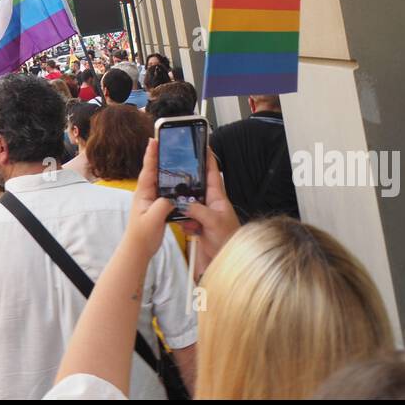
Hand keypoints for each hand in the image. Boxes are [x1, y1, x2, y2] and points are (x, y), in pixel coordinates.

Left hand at [127, 139, 175, 258]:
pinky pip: (164, 188)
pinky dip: (170, 180)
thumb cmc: (142, 235)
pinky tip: (178, 178)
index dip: (151, 154)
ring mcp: (151, 198)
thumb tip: (172, 197)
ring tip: (173, 154)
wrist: (138, 249)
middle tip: (165, 141)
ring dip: (165, 166)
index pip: (148, 170)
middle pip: (154, 170)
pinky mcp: (157, 205)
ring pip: (159, 178)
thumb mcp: (153, 220)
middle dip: (158, 155)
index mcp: (143, 193)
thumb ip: (162, 206)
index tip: (154, 140)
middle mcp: (146, 193)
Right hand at [180, 148, 239, 266]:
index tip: (202, 144)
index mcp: (218, 197)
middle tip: (175, 180)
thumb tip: (183, 203)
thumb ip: (198, 210)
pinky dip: (184, 223)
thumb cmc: (229, 239)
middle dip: (186, 185)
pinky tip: (189, 230)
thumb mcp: (214, 222)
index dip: (208, 158)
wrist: (225, 260)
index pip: (212, 172)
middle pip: (195, 186)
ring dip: (183, 210)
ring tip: (186, 218)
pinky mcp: (197, 224)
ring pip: (187, 203)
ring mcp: (202, 213)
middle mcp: (209, 203)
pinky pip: (184, 218)